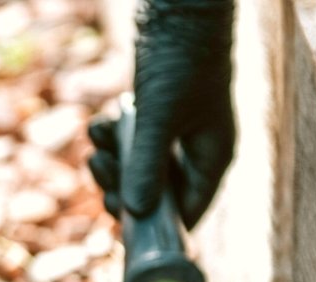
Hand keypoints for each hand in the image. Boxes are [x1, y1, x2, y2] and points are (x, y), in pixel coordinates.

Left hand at [89, 0, 234, 227]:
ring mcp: (174, 135)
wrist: (179, 12)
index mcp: (212, 159)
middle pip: (154, 195)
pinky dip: (110, 137)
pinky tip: (102, 123)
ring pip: (136, 169)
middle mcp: (196, 152)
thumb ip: (147, 166)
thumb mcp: (160, 118)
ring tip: (102, 138)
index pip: (186, 213)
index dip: (153, 225)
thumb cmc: (181, 61)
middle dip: (123, 186)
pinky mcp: (152, 119)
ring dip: (111, 159)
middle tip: (102, 168)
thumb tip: (134, 213)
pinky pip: (127, 143)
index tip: (119, 224)